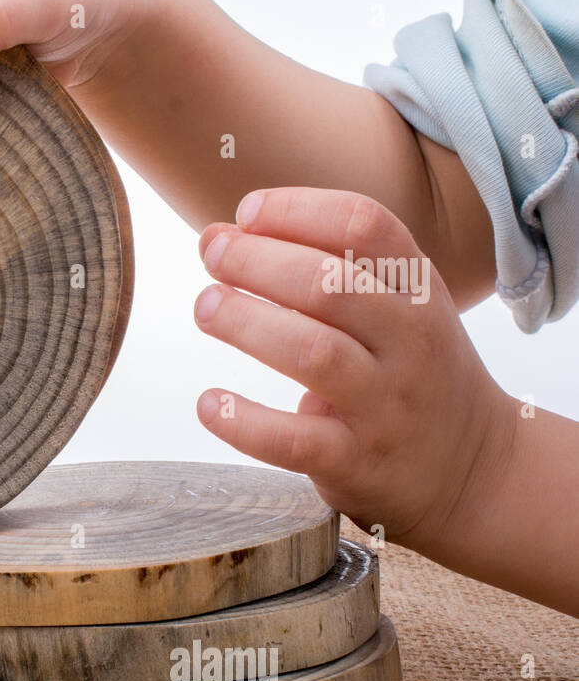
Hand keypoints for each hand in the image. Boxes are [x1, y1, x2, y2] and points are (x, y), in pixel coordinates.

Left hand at [193, 187, 517, 556]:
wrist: (474, 470)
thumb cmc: (412, 373)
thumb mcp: (401, 309)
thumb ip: (322, 269)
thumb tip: (220, 237)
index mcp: (419, 290)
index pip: (365, 227)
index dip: (297, 210)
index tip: (246, 212)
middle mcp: (409, 342)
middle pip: (330, 285)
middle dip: (258, 261)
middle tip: (212, 255)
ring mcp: (385, 404)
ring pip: (313, 353)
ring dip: (247, 324)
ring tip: (206, 308)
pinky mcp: (356, 461)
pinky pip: (293, 440)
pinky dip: (243, 420)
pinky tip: (209, 403)